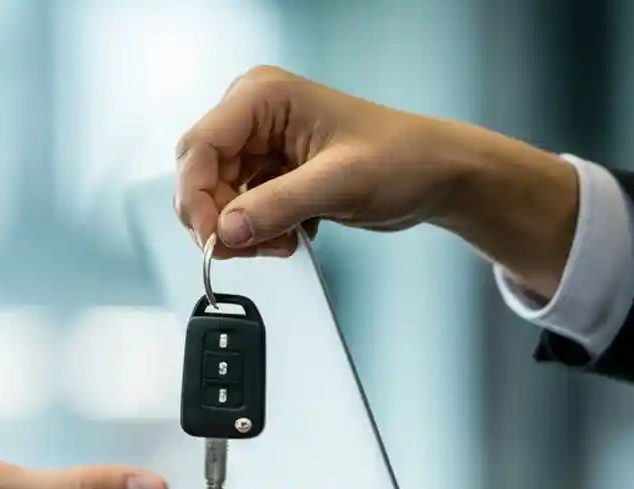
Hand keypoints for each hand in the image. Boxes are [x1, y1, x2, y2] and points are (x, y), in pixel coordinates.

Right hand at [174, 65, 579, 298]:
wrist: (437, 175)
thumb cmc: (403, 157)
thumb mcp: (338, 183)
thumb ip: (276, 206)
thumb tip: (226, 231)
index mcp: (264, 96)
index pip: (200, 146)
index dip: (197, 197)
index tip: (212, 238)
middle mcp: (255, 116)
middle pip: (202, 176)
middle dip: (222, 219)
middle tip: (253, 247)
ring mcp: (262, 146)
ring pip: (219, 200)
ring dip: (244, 232)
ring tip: (285, 241)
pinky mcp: (272, 174)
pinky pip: (241, 211)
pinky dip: (259, 233)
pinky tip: (293, 236)